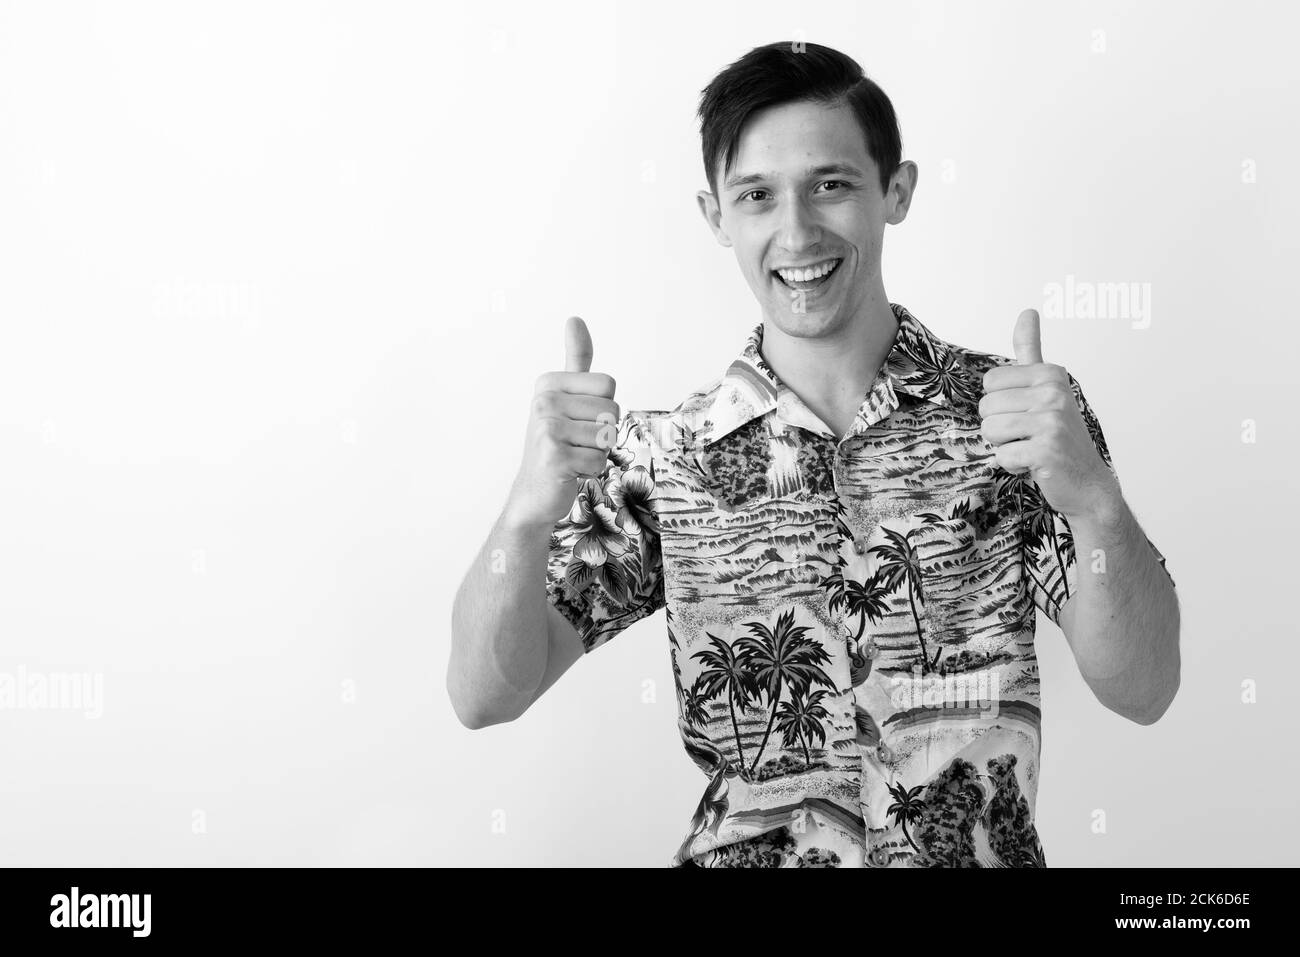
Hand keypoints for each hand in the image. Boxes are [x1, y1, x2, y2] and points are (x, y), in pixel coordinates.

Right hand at [505, 316, 620, 527]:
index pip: (609, 384)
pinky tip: (568, 472)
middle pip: (612, 409)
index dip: (604, 408)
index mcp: (549, 383)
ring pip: (608, 437)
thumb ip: (576, 360)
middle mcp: (544, 401)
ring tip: (572, 456)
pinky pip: (599, 461)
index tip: (578, 420)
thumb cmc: (556, 443)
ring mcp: (547, 429)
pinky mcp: (554, 457)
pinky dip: (590, 472)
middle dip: (603, 432)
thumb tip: (575, 318)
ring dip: (596, 453)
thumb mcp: (566, 397)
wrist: (534, 492)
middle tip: (576, 443)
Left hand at [978, 308, 1119, 520]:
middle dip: (1000, 427)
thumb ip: (1031, 350)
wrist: (1087, 483)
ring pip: (989, 430)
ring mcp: (1052, 421)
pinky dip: (1013, 465)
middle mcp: (1054, 393)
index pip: (989, 382)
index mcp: (1050, 374)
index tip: (1027, 413)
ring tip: (1031, 447)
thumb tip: (1027, 311)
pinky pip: (1001, 455)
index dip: (1000, 404)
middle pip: (986, 407)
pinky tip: (1035, 464)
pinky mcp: (1046, 450)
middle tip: (1029, 435)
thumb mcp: (1046, 387)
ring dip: (1004, 446)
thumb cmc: (1059, 436)